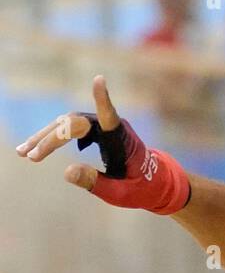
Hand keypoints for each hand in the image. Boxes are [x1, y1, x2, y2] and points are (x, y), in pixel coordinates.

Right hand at [15, 75, 189, 213]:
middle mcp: (110, 127)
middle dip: (50, 139)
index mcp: (122, 140)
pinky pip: (66, 130)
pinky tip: (32, 149)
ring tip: (23, 153)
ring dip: (44, 137)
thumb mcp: (119, 192)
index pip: (111, 117)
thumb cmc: (140, 187)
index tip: (99, 80)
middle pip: (74, 124)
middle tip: (30, 157)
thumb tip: (67, 173)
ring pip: (65, 124)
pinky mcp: (92, 130)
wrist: (153, 181)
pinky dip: (50, 139)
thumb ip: (96, 183)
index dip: (103, 100)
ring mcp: (99, 126)